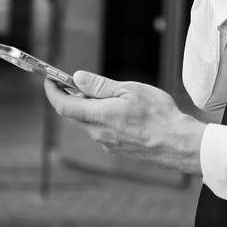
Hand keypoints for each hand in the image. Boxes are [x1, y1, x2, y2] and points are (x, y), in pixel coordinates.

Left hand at [43, 71, 205, 173]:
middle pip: (73, 114)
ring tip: (105, 93)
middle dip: (69, 97)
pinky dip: (100, 117)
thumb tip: (77, 79)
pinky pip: (100, 130)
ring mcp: (107, 142)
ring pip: (88, 122)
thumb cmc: (158, 114)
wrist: (177, 143)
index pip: (63, 105)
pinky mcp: (116, 148)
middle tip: (74, 82)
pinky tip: (118, 110)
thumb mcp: (129, 90)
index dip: (53, 91)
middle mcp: (98, 132)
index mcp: (98, 116)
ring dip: (88, 107)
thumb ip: (100, 86)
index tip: (50, 80)